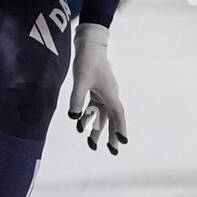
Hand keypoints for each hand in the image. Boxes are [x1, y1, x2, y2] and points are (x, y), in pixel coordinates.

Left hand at [68, 23, 127, 154]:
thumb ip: (76, 100)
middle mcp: (109, 96)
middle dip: (111, 135)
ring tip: (92, 143)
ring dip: (97, 128)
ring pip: (102, 115)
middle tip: (112, 151)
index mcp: (110, 94)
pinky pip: (94, 107)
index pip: (118, 116)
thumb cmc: (87, 61)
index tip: (123, 142)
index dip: (120, 129)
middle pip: (112, 119)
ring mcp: (103, 93)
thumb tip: (74, 118)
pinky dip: (90, 116)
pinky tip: (82, 124)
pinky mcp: (96, 90)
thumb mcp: (80, 82)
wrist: (89, 45)